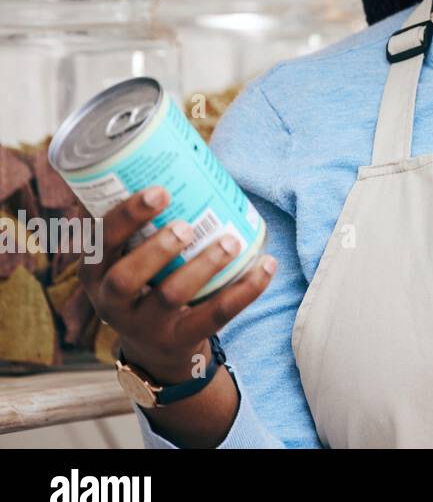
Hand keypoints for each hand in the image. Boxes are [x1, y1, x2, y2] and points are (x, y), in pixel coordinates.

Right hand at [79, 186, 275, 384]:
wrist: (155, 347)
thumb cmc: (148, 280)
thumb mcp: (131, 255)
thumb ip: (147, 219)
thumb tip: (189, 155)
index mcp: (97, 271)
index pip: (99, 243)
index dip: (125, 217)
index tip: (158, 191)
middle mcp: (113, 301)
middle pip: (125, 277)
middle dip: (156, 247)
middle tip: (186, 225)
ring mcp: (145, 324)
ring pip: (170, 297)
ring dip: (203, 266)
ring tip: (229, 241)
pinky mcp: (180, 338)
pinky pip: (214, 316)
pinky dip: (245, 290)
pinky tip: (267, 265)